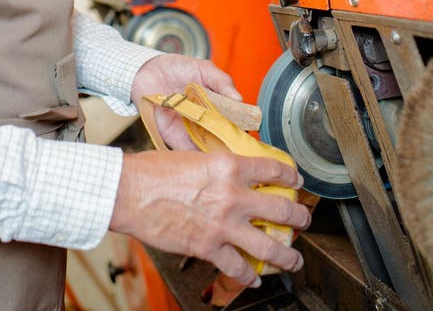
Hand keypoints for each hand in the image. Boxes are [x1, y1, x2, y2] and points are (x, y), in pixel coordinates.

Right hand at [110, 148, 309, 286]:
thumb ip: (217, 165)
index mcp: (229, 166)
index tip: (296, 181)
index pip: (273, 170)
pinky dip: (249, 275)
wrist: (130, 193)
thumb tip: (230, 170)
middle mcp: (232, 195)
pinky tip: (255, 277)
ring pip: (269, 246)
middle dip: (298, 217)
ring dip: (287, 255)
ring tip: (294, 258)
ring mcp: (223, 225)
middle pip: (281, 209)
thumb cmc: (154, 171)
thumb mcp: (193, 155)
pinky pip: (238, 267)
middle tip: (303, 220)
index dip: (291, 176)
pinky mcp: (209, 248)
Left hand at [130, 54, 241, 149]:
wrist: (148, 71)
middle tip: (243, 150)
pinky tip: (207, 157)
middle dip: (234, 145)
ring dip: (218, 153)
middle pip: (225, 139)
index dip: (245, 129)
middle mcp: (207, 122)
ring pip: (210, 149)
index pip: (236, 122)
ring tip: (228, 156)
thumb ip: (222, 82)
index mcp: (217, 106)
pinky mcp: (175, 139)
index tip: (254, 135)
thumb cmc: (177, 68)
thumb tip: (240, 99)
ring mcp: (192, 132)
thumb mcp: (204, 69)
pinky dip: (198, 156)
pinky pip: (189, 152)